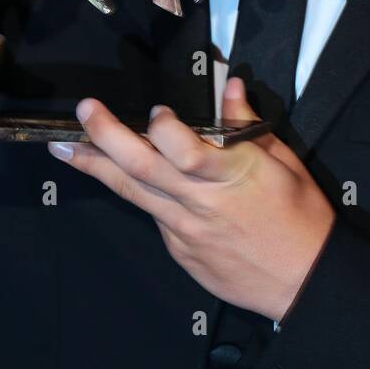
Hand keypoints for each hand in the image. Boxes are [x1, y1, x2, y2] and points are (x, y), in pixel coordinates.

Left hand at [49, 75, 336, 323]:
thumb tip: (230, 86)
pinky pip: (153, 215)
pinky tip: (117, 176)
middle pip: (143, 168)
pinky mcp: (181, 252)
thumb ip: (248, 126)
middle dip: (107, 137)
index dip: (163, 129)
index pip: (184, 150)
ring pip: (133, 194)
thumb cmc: (302, 218)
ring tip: (64, 147)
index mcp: (232, 176)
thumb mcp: (286, 163)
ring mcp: (186, 232)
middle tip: (83, 113)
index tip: (154, 109)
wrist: (305, 282)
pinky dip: (135, 193)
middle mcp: (202, 204)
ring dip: (96, 167)